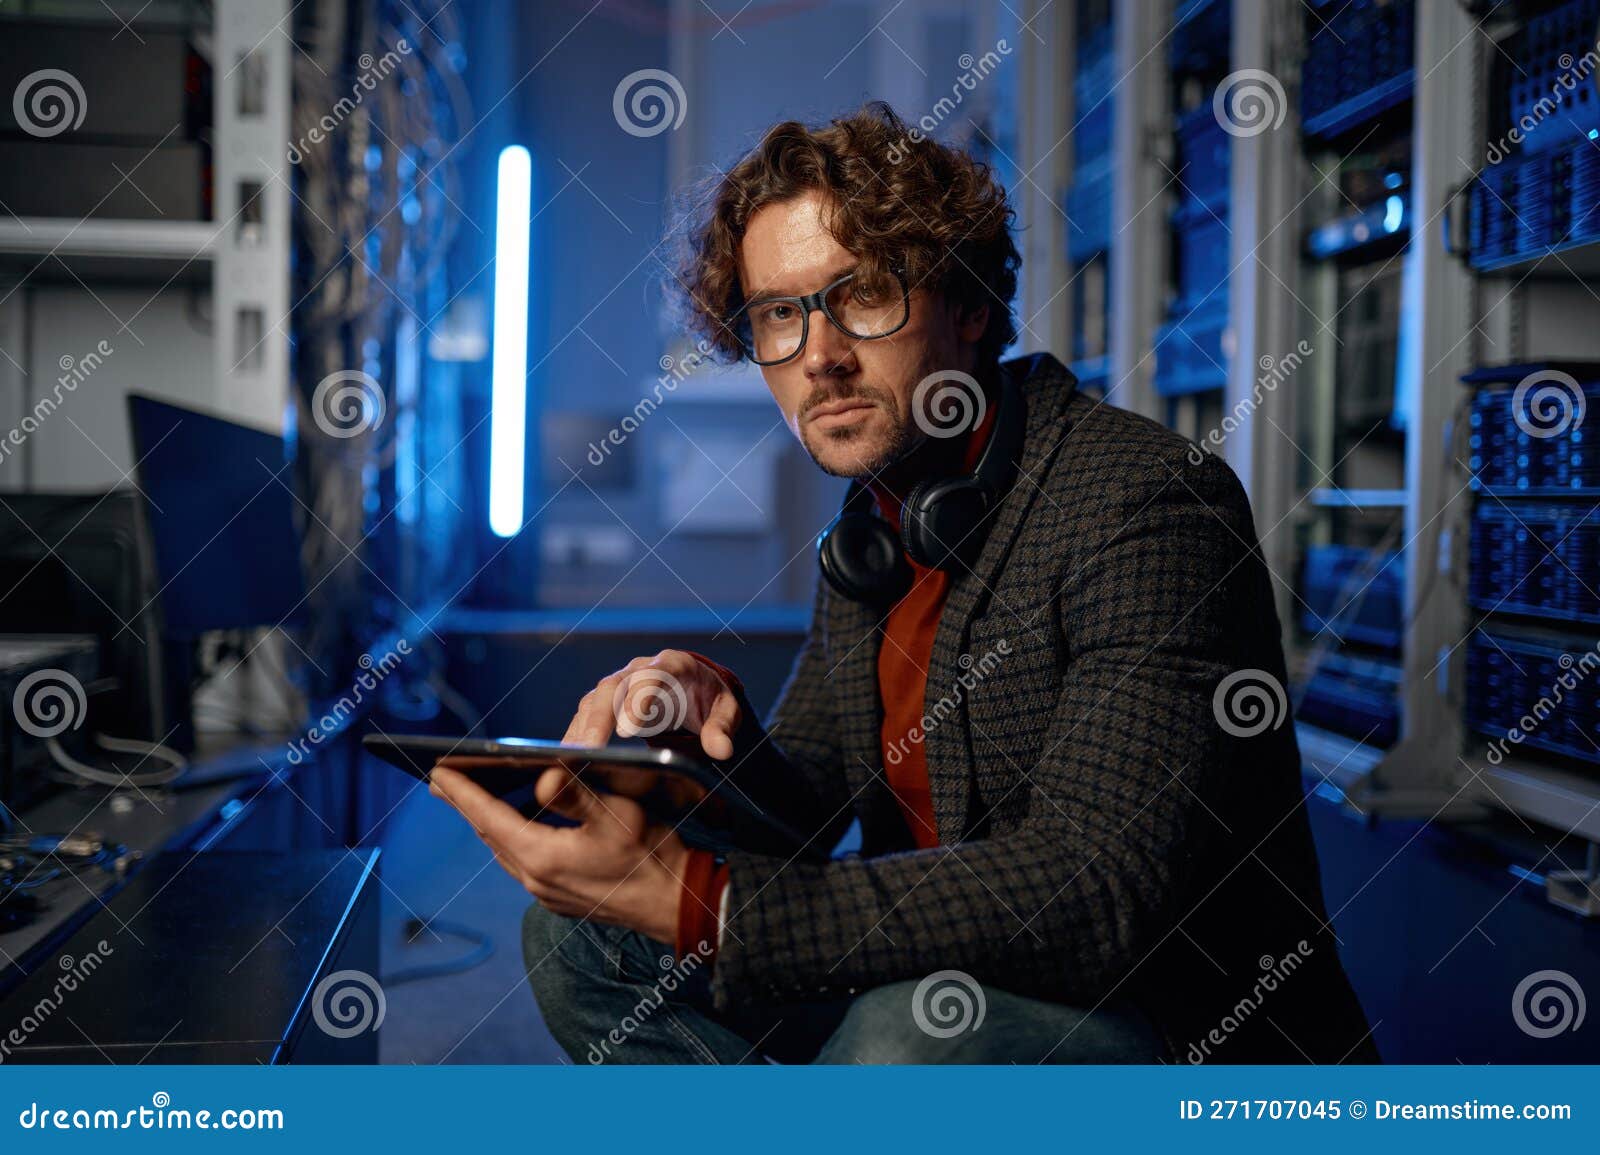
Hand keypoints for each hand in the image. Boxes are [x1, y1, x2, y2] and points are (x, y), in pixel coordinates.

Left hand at [429, 761, 689, 945]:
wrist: (677, 905)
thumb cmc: (652, 856)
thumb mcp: (618, 815)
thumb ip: (575, 794)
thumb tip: (542, 776)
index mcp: (542, 856)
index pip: (488, 816)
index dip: (461, 791)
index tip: (436, 770)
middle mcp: (535, 879)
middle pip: (489, 834)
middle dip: (466, 805)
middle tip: (442, 780)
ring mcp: (547, 893)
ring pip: (505, 850)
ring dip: (488, 822)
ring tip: (475, 798)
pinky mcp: (561, 897)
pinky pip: (523, 863)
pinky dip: (512, 838)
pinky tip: (521, 824)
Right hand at [563, 649, 741, 760]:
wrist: (695, 686)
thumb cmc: (709, 697)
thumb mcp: (726, 710)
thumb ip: (723, 727)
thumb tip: (721, 750)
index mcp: (673, 664)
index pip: (652, 677)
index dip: (637, 700)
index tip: (627, 730)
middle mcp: (641, 668)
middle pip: (614, 685)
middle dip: (601, 716)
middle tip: (592, 747)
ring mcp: (622, 681)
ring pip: (595, 698)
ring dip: (583, 726)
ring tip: (573, 757)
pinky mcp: (609, 698)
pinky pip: (587, 711)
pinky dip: (577, 732)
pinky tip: (569, 756)